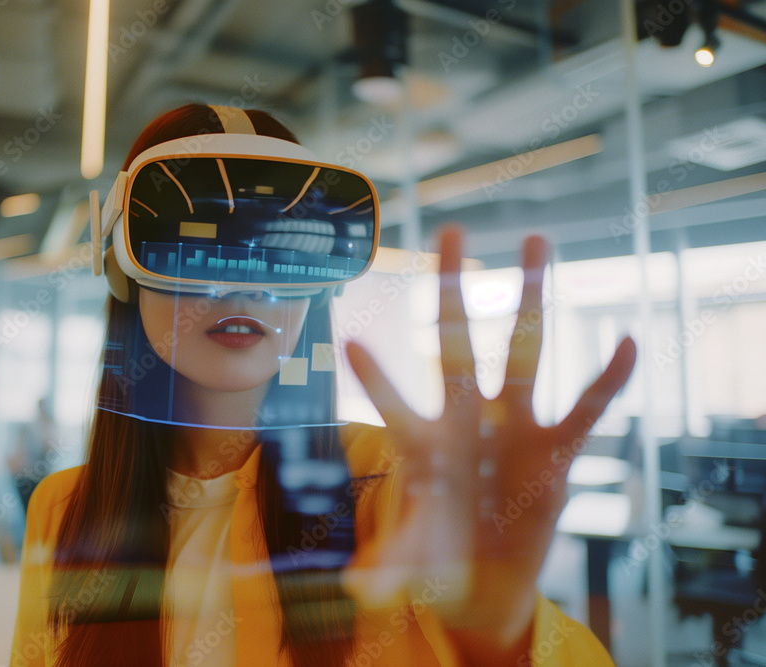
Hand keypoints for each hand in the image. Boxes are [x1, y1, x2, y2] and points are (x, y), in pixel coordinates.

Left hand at [344, 226, 635, 660]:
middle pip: (457, 343)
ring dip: (532, 300)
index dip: (376, 376)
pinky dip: (607, 380)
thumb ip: (389, 567)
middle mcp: (465, 419)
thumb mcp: (411, 560)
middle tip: (451, 230)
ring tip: (537, 241)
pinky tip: (626, 343)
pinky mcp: (553, 450)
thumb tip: (357, 591)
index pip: (393, 401)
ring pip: (524, 352)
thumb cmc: (436, 553)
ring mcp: (511, 428)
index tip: (351, 339)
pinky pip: (586, 409)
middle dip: (453, 290)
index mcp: (422, 442)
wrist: (480, 575)